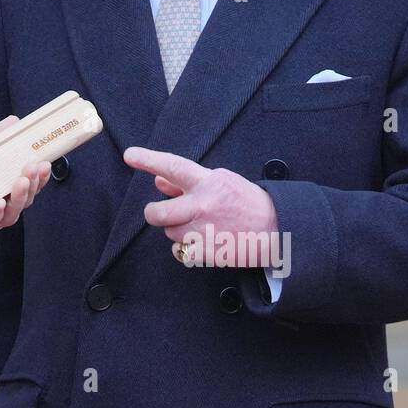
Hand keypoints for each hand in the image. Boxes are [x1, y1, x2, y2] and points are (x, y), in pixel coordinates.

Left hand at [123, 147, 278, 265]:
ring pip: (170, 233)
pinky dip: (185, 249)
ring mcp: (205, 230)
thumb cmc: (246, 202)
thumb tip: (160, 181)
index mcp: (208, 182)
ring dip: (177, 231)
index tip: (129, 155)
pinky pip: (180, 252)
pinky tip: (201, 241)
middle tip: (160, 212)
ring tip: (199, 226)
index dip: (149, 160)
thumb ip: (187, 182)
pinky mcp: (209, 251)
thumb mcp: (221, 182)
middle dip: (154, 213)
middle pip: (158, 213)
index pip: (174, 166)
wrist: (277, 229)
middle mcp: (204, 205)